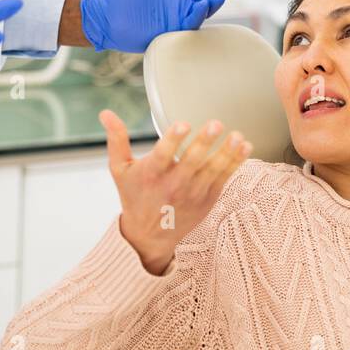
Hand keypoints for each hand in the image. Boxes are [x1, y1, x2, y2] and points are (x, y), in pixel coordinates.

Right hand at [99, 109, 250, 274]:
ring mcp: (193, 193)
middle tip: (216, 124)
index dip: (173, 139)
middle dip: (204, 142)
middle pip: (192, 161)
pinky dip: (235, 162)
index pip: (163, 155)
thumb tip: (105, 113)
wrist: (150, 236)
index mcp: (151, 174)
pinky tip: (244, 145)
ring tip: (237, 136)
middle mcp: (173, 184)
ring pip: (213, 170)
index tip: (183, 124)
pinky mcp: (208, 198)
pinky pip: (224, 178)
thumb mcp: (120, 169)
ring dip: (226, 152)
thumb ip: (116, 139)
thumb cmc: (134, 196)